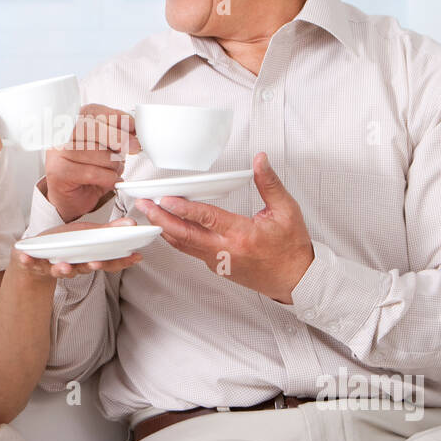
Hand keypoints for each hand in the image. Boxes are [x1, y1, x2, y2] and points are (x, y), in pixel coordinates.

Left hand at [13, 218, 145, 278]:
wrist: (36, 253)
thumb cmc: (63, 242)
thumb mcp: (86, 233)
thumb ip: (106, 231)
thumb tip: (130, 223)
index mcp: (87, 257)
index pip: (108, 262)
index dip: (122, 260)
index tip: (135, 256)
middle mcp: (74, 265)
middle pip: (86, 268)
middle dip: (91, 266)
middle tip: (96, 262)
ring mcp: (55, 266)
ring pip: (62, 271)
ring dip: (63, 269)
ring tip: (63, 266)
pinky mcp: (36, 265)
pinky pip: (33, 265)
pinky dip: (29, 262)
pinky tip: (25, 257)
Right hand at [42, 104, 140, 221]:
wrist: (73, 196)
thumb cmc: (88, 169)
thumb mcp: (105, 147)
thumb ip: (116, 133)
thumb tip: (133, 130)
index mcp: (71, 123)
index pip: (92, 111)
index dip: (115, 117)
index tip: (132, 126)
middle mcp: (61, 136)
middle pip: (92, 127)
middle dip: (118, 137)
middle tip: (133, 147)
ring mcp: (58, 154)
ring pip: (96, 152)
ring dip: (113, 164)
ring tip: (112, 170)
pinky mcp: (59, 173)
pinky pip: (92, 172)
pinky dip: (108, 178)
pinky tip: (107, 180)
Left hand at [134, 152, 314, 301]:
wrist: (296, 280)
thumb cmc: (292, 248)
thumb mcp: (287, 211)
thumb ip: (269, 184)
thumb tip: (260, 160)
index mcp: (243, 235)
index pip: (207, 219)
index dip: (184, 209)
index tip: (166, 199)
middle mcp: (226, 251)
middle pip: (185, 235)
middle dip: (162, 219)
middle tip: (145, 205)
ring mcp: (219, 262)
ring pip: (184, 246)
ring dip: (165, 229)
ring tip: (150, 214)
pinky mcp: (217, 267)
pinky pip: (191, 252)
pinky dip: (177, 239)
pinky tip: (168, 228)